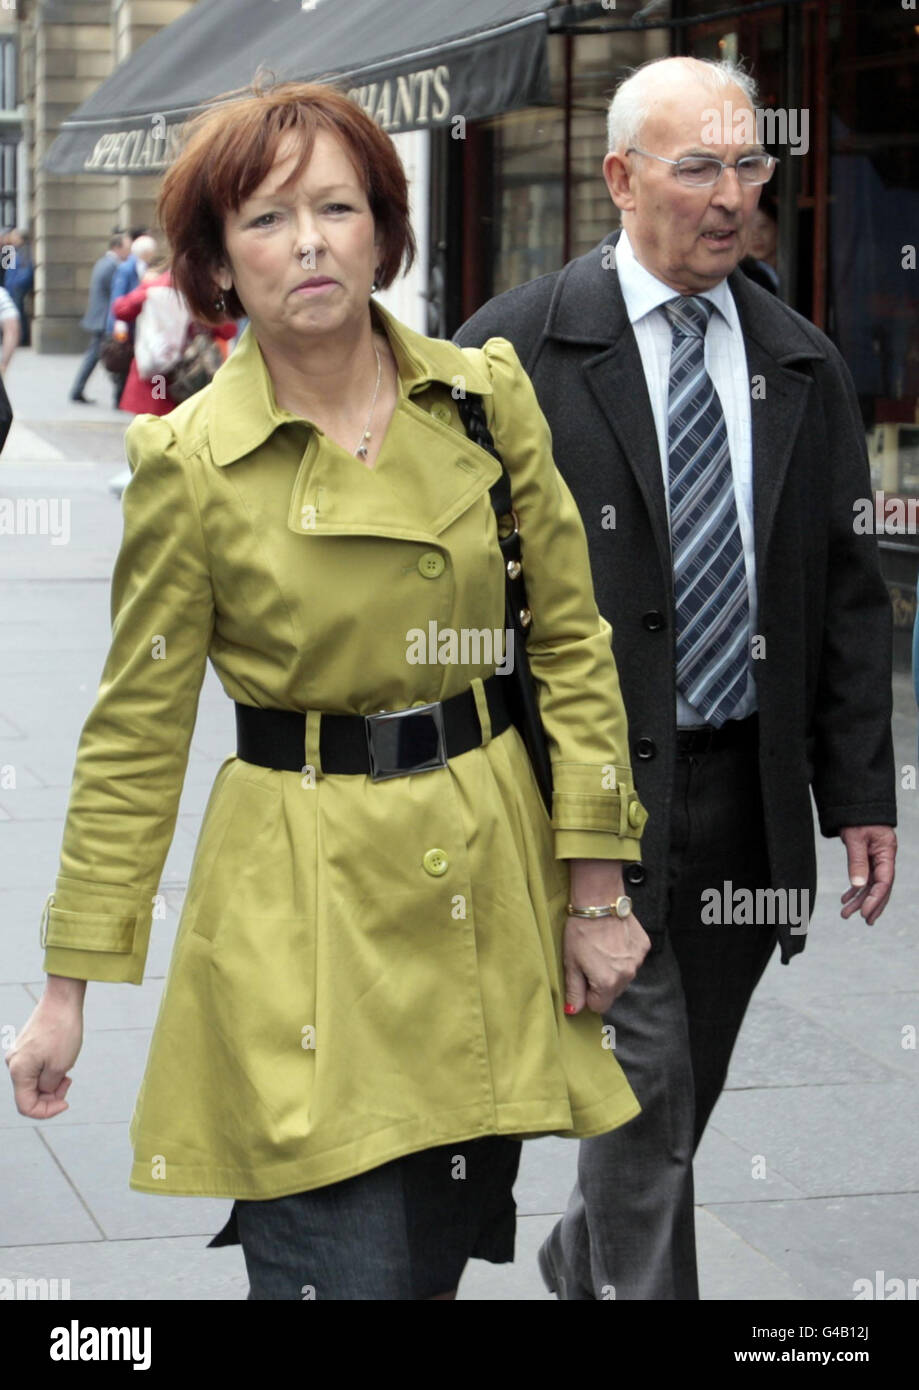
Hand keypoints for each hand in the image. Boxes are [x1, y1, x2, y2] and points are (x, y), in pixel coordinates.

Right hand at [5, 992, 83, 1118]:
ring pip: (34, 1081)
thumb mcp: (60, 1066)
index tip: (66, 1102)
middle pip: (30, 1094)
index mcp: (18, 1071)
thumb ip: (48, 1087)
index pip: (26, 1106)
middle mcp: (14, 1063)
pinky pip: (36, 1068)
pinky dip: (50, 1070)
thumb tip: (44, 1091)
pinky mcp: (27, 1046)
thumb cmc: (62, 1031)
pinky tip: (62, 1059)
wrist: (62, 1000)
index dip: (46, 1111)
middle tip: (69, 1081)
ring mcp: (19, 1054)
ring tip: (67, 1069)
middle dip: (51, 1095)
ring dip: (51, 1082)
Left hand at [563, 910, 650, 1015]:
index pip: (599, 1006)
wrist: (598, 901)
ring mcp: (637, 961)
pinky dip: (624, 955)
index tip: (583, 977)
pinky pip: (633, 961)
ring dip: (614, 969)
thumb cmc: (580, 931)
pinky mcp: (644, 947)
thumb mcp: (570, 962)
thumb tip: (573, 1011)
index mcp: (607, 983)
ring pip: (624, 977)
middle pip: (613, 992)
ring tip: (602, 948)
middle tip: (591, 960)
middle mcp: (626, 975)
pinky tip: (614, 940)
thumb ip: (574, 990)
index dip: (588, 994)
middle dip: (602, 983)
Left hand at [839, 824, 896, 924]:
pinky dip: (855, 888)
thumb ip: (857, 861)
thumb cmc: (857, 817)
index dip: (875, 899)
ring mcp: (878, 858)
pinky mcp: (869, 858)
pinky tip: (846, 899)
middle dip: (871, 905)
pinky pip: (864, 877)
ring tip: (845, 914)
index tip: (865, 913)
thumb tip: (858, 885)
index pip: (884, 881)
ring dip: (860, 899)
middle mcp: (885, 857)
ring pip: (871, 884)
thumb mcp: (855, 838)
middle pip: (881, 887)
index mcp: (887, 852)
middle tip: (862, 921)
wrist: (855, 803)